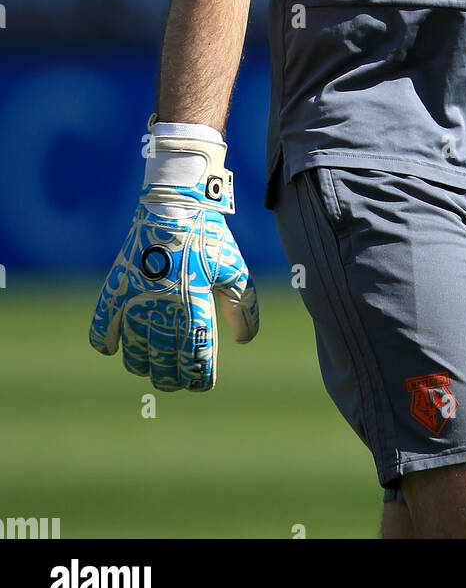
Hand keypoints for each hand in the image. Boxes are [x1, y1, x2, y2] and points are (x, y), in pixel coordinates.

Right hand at [89, 121, 258, 390]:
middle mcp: (162, 308)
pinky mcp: (116, 287)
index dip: (199, 379)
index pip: (195, 360)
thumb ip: (243, 307)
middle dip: (172, 378)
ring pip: (133, 353)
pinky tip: (114, 347)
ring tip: (152, 367)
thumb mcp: (236, 270)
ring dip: (143, 366)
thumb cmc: (209, 238)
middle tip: (177, 379)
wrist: (174, 204)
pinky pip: (100, 325)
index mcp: (194, 306)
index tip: (202, 383)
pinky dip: (104, 341)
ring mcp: (135, 298)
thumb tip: (243, 341)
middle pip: (163, 364)